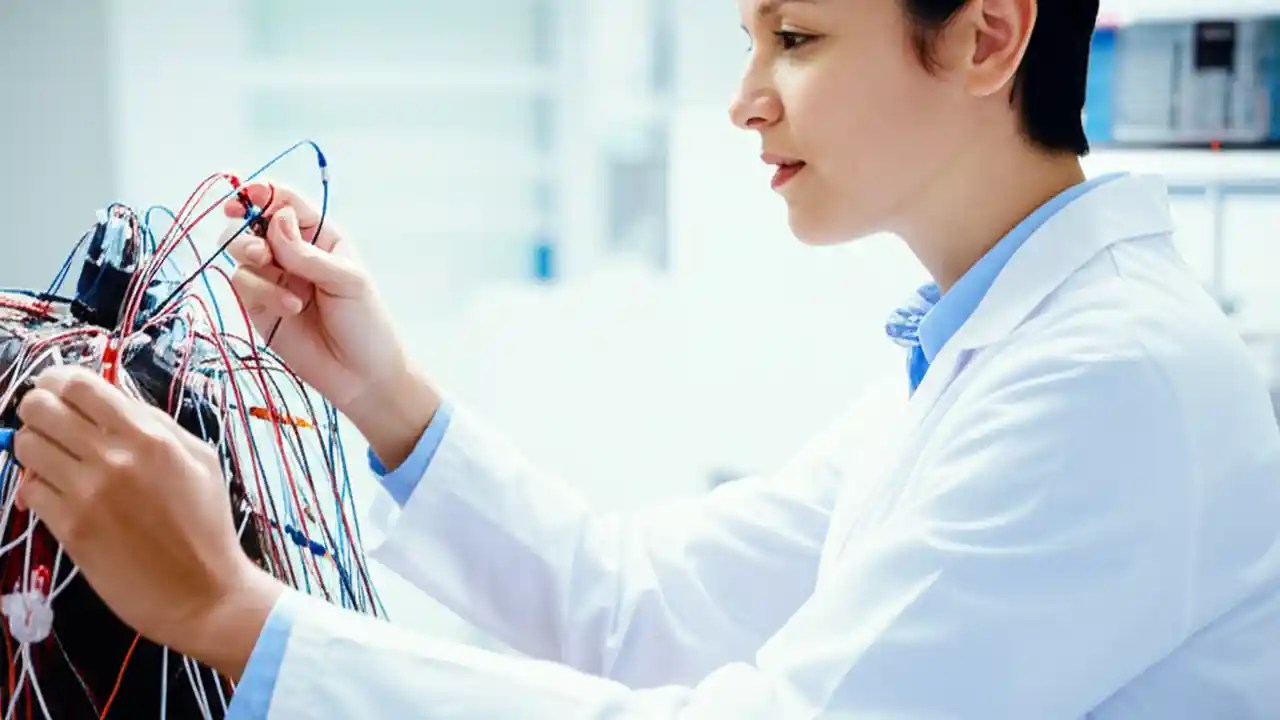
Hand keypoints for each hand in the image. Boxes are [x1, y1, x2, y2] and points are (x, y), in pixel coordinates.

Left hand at [12, 366, 280, 679]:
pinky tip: (57, 494)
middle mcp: (114, 458)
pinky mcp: (70, 529)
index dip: (58, 379)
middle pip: (40, 408)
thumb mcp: (199, 459)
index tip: (57, 388)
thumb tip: (112, 398)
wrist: (204, 593)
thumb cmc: (208, 525)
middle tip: (50, 423)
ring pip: (26, 447)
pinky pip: (29, 490)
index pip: (79, 384)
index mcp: (149, 436)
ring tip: (53, 460)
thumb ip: (156, 424)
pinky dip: (36, 487)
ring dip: (34, 448)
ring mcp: (88, 494)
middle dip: (37, 409)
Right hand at [222, 182, 439, 466]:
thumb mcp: (347, 280)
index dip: (260, 194)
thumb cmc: (365, 322)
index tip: (244, 199)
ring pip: (238, 252)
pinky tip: (290, 308)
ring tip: (284, 287)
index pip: (283, 200)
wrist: (361, 376)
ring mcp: (272, 277)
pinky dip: (260, 293)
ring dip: (253, 264)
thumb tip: (275, 218)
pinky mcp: (258, 305)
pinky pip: (241, 284)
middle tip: (261, 253)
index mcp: (319, 234)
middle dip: (246, 232)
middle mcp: (291, 251)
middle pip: (250, 223)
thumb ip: (306, 252)